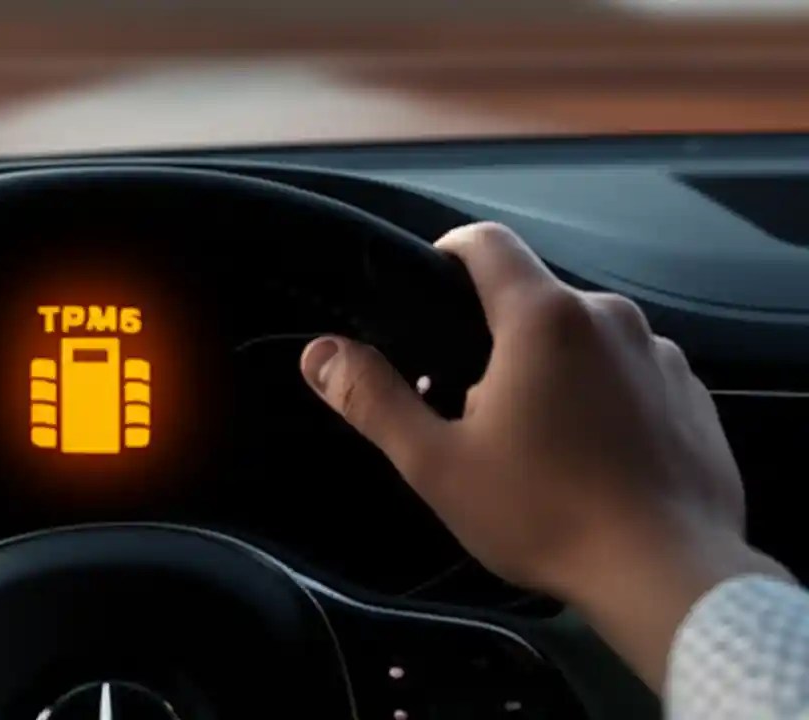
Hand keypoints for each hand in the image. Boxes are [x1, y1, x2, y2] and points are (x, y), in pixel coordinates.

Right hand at [300, 222, 790, 689]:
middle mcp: (610, 315)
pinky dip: (602, 397)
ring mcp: (661, 354)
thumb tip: (318, 353)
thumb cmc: (544, 515)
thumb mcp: (437, 464)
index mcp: (543, 317)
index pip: (486, 243)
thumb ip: (373, 399)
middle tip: (469, 405)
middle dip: (495, 336)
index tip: (428, 296)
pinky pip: (630, 373)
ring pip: (584, 338)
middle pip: (533, 298)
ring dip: (551, 368)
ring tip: (536, 441)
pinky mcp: (693, 394)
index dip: (447, 254)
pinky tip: (593, 458)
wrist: (669, 575)